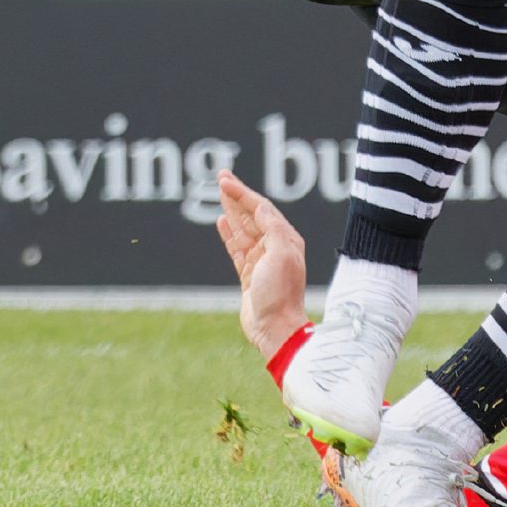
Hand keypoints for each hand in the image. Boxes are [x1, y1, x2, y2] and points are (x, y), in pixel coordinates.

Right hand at [215, 170, 309, 359]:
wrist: (274, 328)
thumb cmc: (280, 294)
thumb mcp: (282, 256)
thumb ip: (272, 229)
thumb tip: (261, 209)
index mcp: (286, 240)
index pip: (262, 209)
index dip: (243, 193)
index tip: (225, 181)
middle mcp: (275, 247)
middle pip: (252, 214)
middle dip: (237, 196)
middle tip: (221, 177)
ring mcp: (261, 260)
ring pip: (243, 228)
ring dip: (232, 210)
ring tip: (219, 193)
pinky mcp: (249, 274)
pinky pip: (237, 247)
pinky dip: (229, 233)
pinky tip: (222, 220)